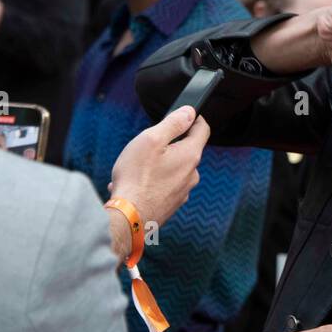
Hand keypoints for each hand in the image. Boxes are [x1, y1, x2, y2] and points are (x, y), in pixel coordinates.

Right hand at [106, 106, 209, 257]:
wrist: (128, 219)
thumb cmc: (136, 178)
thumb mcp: (152, 140)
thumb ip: (173, 123)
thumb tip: (189, 112)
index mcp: (190, 155)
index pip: (203, 130)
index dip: (194, 118)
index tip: (184, 115)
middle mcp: (192, 175)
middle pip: (185, 150)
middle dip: (168, 145)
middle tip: (146, 148)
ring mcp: (182, 192)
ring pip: (172, 169)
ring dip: (155, 166)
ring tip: (133, 170)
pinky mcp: (171, 205)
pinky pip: (163, 186)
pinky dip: (150, 182)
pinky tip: (132, 185)